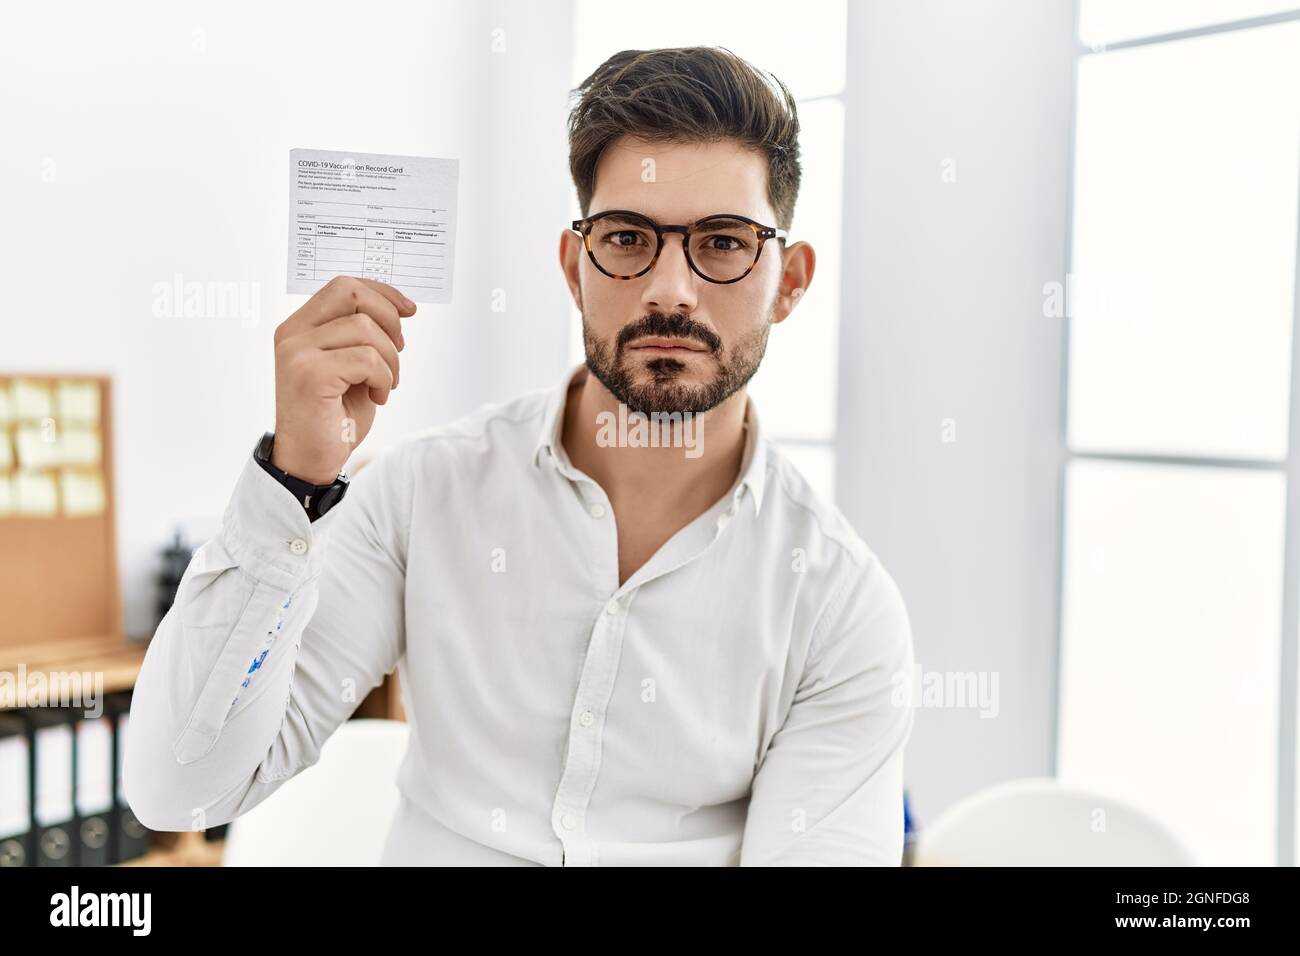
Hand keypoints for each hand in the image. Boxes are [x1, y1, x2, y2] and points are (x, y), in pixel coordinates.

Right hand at [271, 276, 415, 483]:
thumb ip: (363, 335)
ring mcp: (297, 352)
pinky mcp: (309, 374)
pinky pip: (367, 359)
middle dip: (388, 319)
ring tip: (385, 385)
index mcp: (299, 327)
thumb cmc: (334, 416)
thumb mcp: (352, 366)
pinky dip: (383, 379)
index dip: (382, 293)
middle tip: (399, 351)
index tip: (409, 311)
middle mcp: (292, 334)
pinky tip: (377, 397)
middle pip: (351, 294)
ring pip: (365, 329)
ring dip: (390, 360)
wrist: (311, 460)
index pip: (343, 286)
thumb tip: (400, 308)